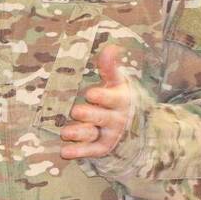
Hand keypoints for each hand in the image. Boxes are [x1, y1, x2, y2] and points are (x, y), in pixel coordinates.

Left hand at [60, 44, 135, 159]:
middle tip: (76, 111)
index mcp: (120, 100)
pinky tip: (65, 152)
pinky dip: (79, 152)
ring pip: (93, 134)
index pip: (112, 98)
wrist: (134, 129)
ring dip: (80, 133)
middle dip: (90, 114)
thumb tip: (110, 47)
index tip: (91, 94)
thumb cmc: (119, 100)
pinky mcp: (102, 148)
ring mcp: (109, 135)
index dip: (103, 97)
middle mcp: (116, 118)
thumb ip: (110, 68)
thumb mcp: (117, 83)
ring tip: (65, 132)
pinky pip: (90, 151)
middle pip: (102, 117)